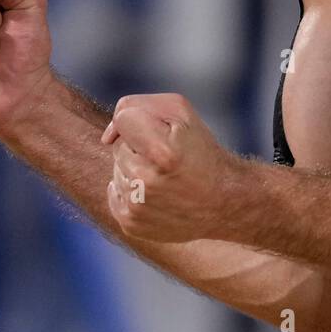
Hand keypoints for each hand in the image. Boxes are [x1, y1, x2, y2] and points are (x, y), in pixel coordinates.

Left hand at [103, 93, 240, 242]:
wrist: (224, 202)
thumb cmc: (200, 151)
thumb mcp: (180, 113)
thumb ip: (137, 106)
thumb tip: (107, 137)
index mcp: (162, 152)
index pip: (123, 118)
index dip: (140, 121)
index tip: (162, 133)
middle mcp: (146, 182)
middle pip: (118, 146)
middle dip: (138, 146)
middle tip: (167, 159)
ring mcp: (137, 207)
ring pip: (116, 169)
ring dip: (135, 169)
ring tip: (164, 178)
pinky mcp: (131, 225)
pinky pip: (114, 193)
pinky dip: (131, 190)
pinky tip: (155, 194)